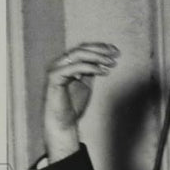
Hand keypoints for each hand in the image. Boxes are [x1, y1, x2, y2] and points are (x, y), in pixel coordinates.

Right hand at [43, 42, 119, 161]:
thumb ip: (90, 72)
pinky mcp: (54, 77)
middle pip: (81, 49)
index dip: (99, 47)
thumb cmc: (73, 105)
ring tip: (111, 63)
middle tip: (115, 54)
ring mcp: (56, 69)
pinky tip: (103, 71)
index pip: (83, 49)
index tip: (115, 50)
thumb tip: (102, 60)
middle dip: (100, 50)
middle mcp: (59, 63)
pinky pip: (74, 68)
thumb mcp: (86, 84)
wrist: (63, 122)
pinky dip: (89, 68)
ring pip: (77, 55)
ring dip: (97, 57)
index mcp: (66, 64)